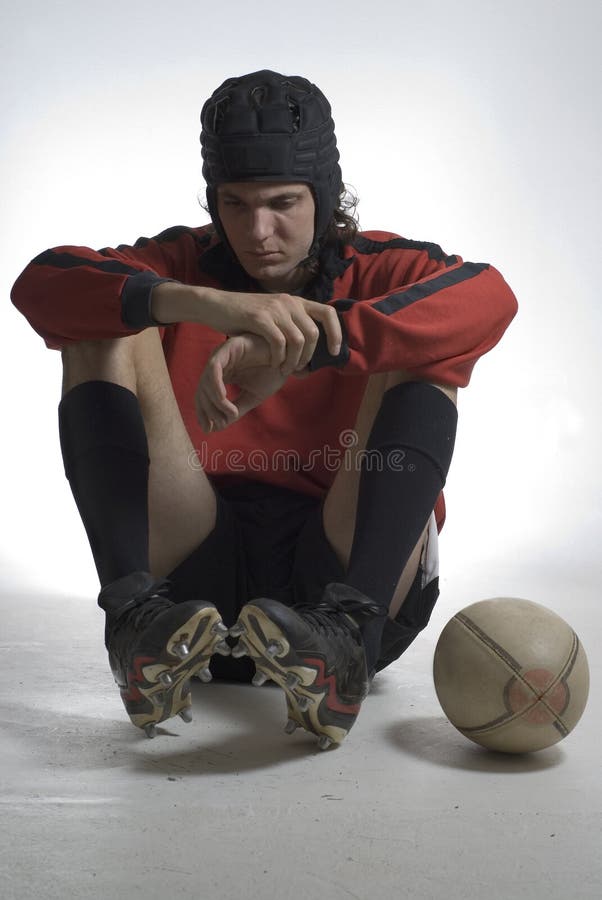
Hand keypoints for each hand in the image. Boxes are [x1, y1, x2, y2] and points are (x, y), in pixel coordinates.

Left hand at [195, 333, 290, 431]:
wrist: (291, 358)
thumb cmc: (272, 374)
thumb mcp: (252, 397)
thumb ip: (235, 410)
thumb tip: (216, 427)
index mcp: (222, 375)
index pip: (204, 396)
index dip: (203, 414)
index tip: (209, 430)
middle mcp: (219, 365)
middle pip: (202, 390)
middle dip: (208, 410)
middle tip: (222, 424)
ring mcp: (222, 354)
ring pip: (207, 380)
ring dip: (215, 401)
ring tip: (231, 413)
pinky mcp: (229, 346)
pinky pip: (215, 367)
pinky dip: (216, 384)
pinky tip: (224, 398)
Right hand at [199, 288, 341, 374]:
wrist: (216, 305)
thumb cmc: (244, 317)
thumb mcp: (273, 316)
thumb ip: (291, 325)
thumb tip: (311, 346)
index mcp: (295, 301)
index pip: (328, 312)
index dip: (336, 333)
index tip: (333, 352)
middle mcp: (288, 302)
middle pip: (313, 333)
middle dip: (308, 356)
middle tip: (297, 368)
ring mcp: (274, 309)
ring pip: (298, 340)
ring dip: (294, 360)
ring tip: (284, 369)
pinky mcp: (259, 318)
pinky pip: (279, 343)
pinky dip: (279, 357)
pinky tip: (272, 363)